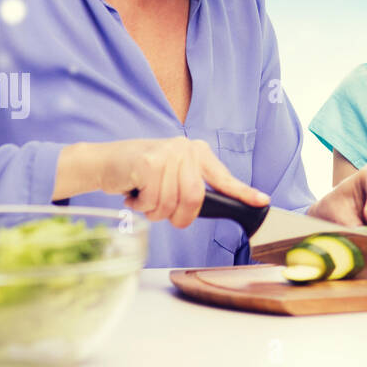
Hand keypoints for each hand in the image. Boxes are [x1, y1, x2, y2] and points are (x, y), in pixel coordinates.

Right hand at [92, 138, 267, 228]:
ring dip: (154, 212)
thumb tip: (217, 207)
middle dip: (179, 217)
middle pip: (195, 198)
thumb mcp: (171, 175)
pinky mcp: (148, 162)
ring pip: (171, 203)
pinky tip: (134, 194)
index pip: (223, 177)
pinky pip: (152, 201)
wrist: (104, 161)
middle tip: (162, 213)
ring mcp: (168, 153)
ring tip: (145, 199)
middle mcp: (186, 149)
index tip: (262, 201)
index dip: (243, 192)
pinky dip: (141, 206)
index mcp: (197, 153)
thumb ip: (191, 186)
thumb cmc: (140, 173)